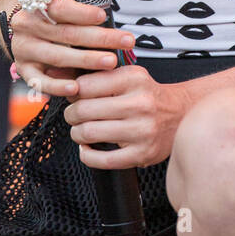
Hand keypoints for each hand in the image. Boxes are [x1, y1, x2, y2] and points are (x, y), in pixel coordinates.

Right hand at [10, 0, 145, 100]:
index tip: (104, 16)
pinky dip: (57, 86)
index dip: (81, 12)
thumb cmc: (66, 8)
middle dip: (98, 39)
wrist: (31, 23)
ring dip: (85, 60)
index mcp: (40, 2)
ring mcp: (24, 48)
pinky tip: (76, 88)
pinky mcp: (25, 69)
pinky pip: (40, 80)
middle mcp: (28, 24)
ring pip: (57, 56)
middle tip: (127, 41)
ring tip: (111, 62)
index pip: (60, 7)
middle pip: (66, 34)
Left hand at [63, 66, 189, 169]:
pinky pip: (102, 160)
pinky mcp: (143, 154)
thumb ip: (95, 75)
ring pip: (88, 133)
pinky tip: (88, 148)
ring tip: (82, 130)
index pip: (84, 84)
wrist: (182, 114)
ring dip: (77, 133)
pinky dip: (87, 155)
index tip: (75, 96)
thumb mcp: (127, 76)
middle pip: (83, 110)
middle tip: (74, 115)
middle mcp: (140, 103)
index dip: (73, 92)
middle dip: (71, 114)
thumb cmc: (147, 95)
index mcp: (134, 79)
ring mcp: (142, 131)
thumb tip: (53, 76)